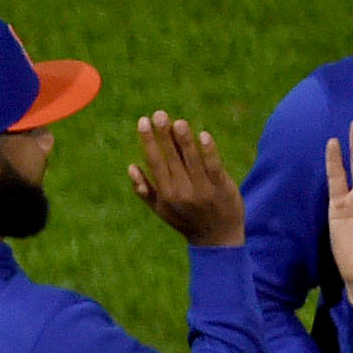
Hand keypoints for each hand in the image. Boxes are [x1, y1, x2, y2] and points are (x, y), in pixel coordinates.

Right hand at [126, 111, 243, 249]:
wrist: (217, 239)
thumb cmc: (187, 219)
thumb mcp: (163, 209)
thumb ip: (145, 190)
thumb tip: (131, 167)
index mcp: (166, 195)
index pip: (155, 162)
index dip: (148, 141)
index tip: (143, 121)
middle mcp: (182, 193)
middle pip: (171, 159)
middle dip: (164, 136)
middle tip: (159, 114)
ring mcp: (202, 190)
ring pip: (192, 161)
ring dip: (185, 140)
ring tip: (178, 122)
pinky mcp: (221, 188)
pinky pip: (214, 167)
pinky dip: (209, 152)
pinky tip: (204, 135)